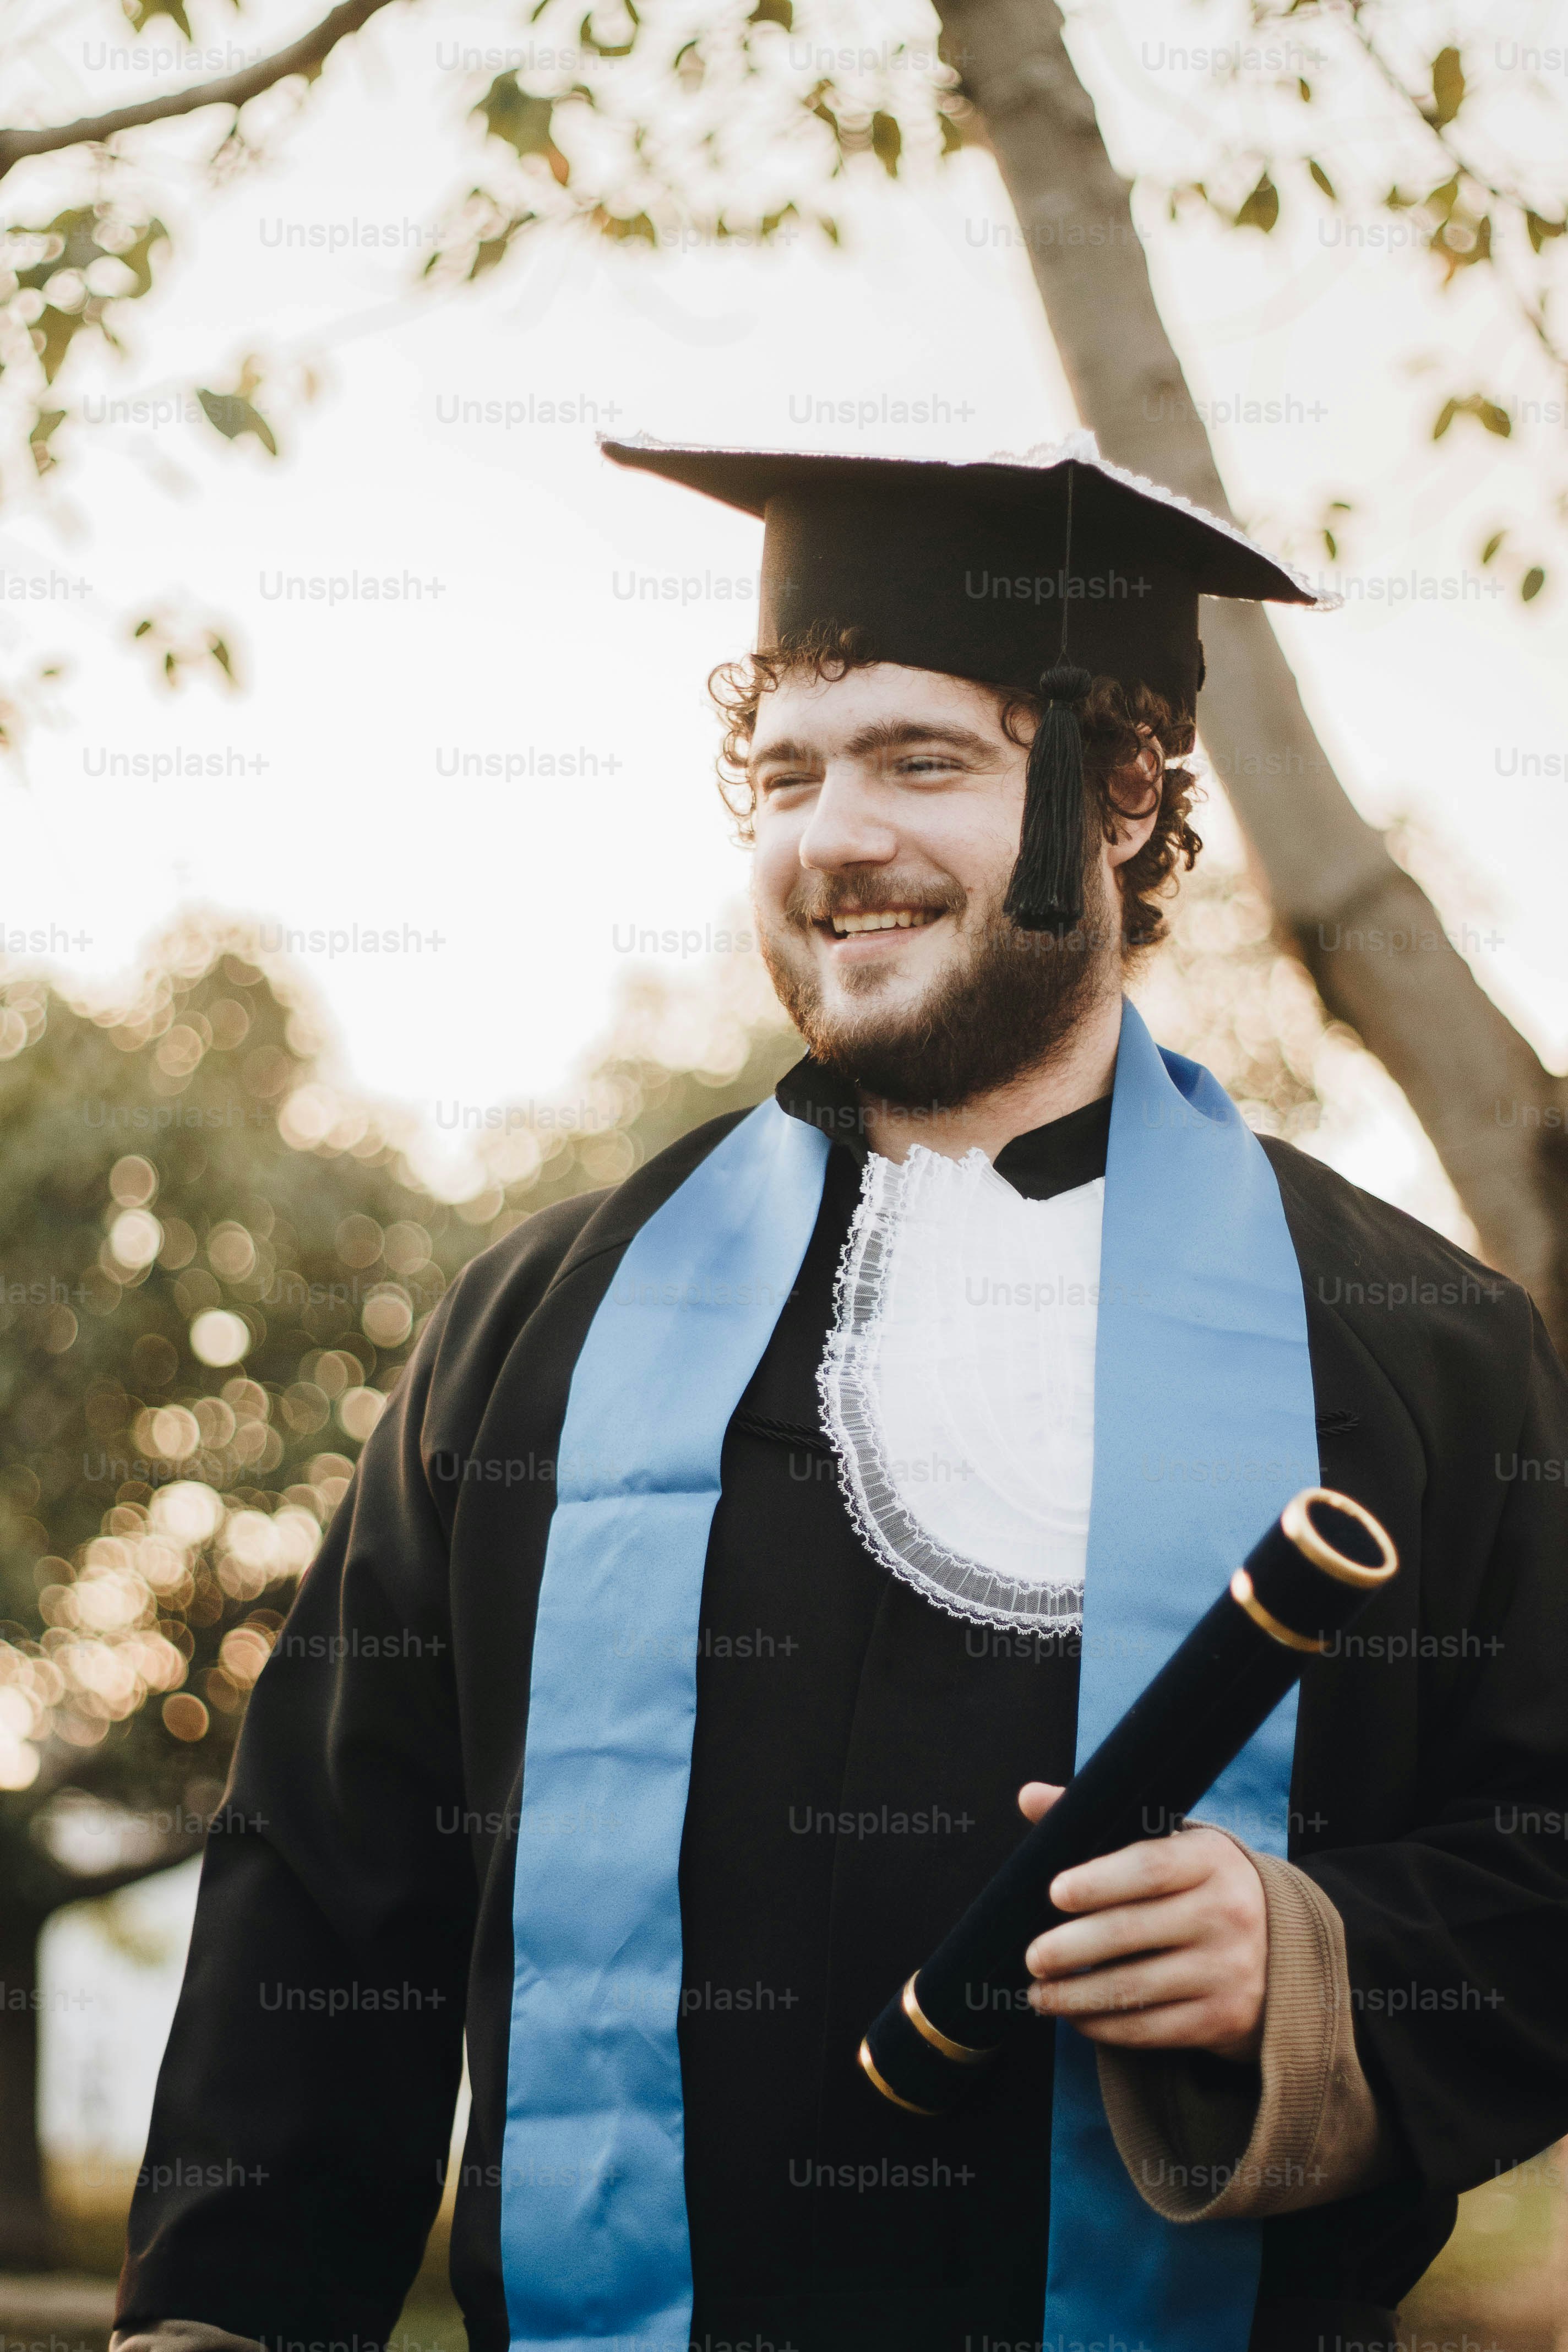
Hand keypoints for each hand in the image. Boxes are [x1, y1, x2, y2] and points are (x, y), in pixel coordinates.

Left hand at [1015, 1783, 1266, 2062]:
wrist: (1285, 1948)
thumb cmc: (1203, 1887)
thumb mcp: (1173, 1845)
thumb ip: (1102, 1823)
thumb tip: (1029, 1797)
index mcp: (1210, 1860)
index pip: (1149, 1867)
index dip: (1098, 1880)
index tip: (1054, 1893)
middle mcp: (1227, 1913)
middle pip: (1133, 1931)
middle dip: (1072, 1947)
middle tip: (1033, 1956)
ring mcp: (1229, 1970)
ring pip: (1136, 1988)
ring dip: (1077, 1996)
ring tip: (1039, 1993)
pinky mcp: (1223, 2019)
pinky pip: (1152, 2029)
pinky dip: (1106, 2027)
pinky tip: (1077, 2018)